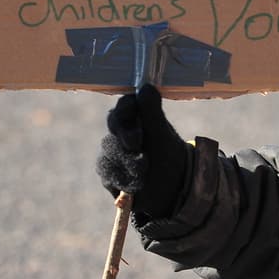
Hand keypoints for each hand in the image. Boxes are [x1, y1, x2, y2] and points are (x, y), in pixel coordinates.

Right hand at [96, 84, 188, 218]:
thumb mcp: (163, 135)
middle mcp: (122, 131)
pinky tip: (137, 184)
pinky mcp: (108, 172)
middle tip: (137, 144)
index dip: (126, 110)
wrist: (171, 192)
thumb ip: (152, 112)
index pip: (125, 105)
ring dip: (128, 161)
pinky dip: (123, 178)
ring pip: (109, 150)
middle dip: (127, 136)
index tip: (134, 116)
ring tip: (145, 169)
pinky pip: (108, 171)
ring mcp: (112, 151)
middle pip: (114, 126)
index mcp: (137, 117)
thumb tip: (146, 86)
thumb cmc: (169, 158)